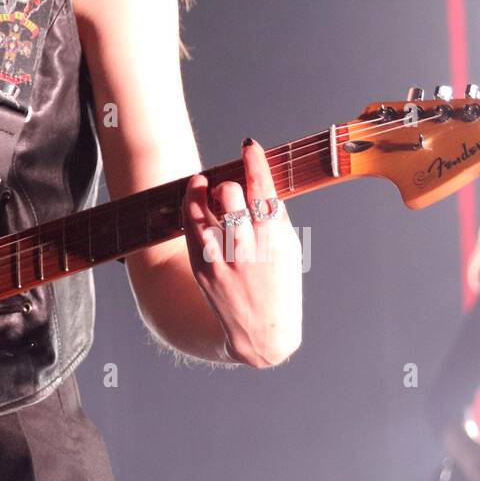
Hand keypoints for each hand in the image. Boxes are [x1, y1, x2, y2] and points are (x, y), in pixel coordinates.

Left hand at [182, 138, 302, 366]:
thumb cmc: (280, 284)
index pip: (264, 192)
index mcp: (276, 241)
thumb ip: (274, 217)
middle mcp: (248, 249)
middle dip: (230, 183)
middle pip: (231, 196)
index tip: (249, 146)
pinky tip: (194, 200)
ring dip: (201, 189)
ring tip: (201, 182)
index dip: (255, 164)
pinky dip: (190, 209)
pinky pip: (190, 228)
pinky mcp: (203, 269)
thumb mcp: (289, 250)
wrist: (262, 334)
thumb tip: (259, 179)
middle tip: (230, 186)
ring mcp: (222, 260)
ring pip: (203, 210)